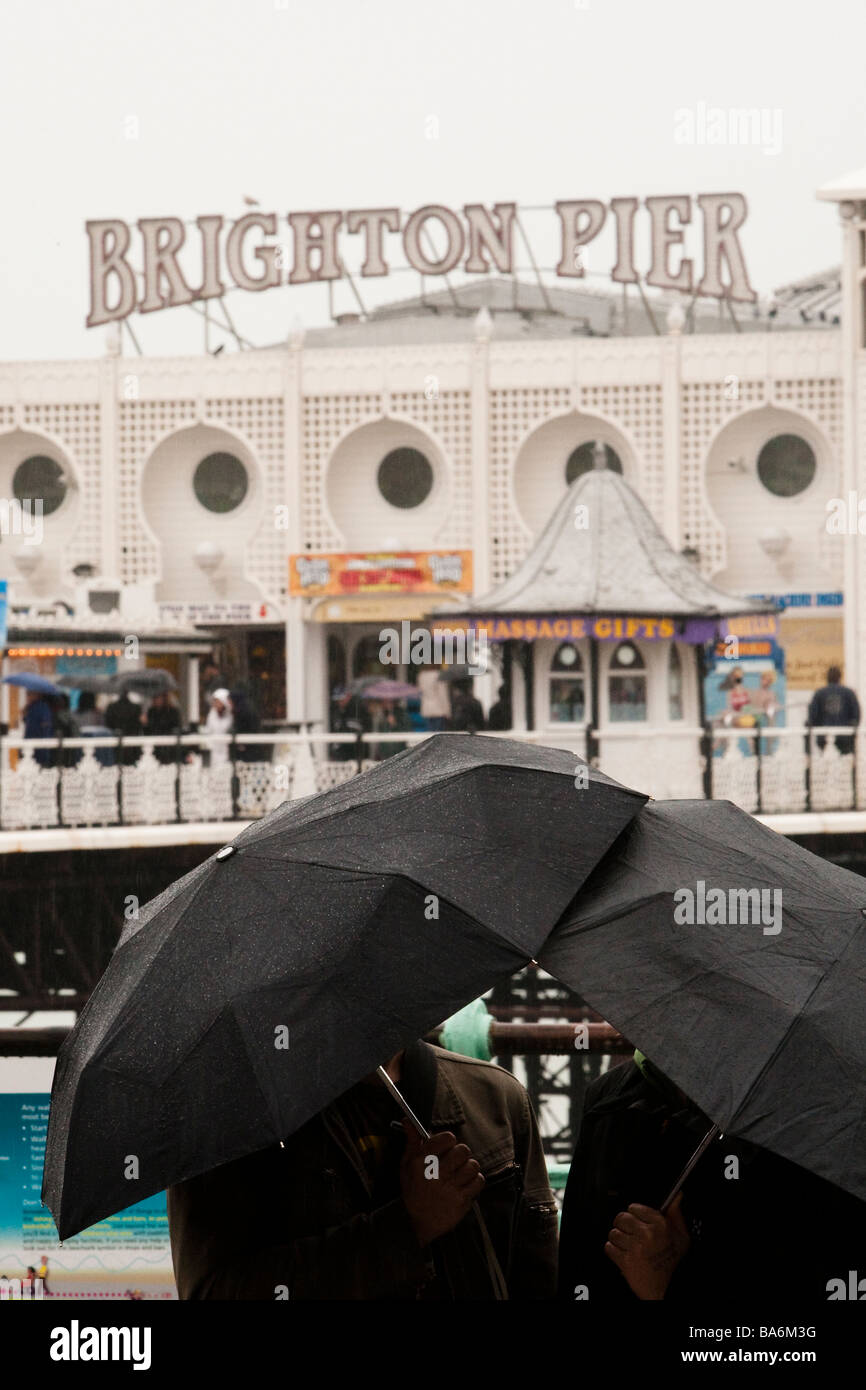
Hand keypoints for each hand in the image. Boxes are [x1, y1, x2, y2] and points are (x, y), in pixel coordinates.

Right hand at [399, 1123, 483, 1247]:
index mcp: (421, 1161)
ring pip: (473, 1166)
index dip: (449, 1141)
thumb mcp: (407, 1164)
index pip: (447, 1138)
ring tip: (460, 1174)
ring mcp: (449, 1188)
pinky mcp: (461, 1201)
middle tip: (455, 1162)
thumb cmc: (413, 1189)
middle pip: (463, 1150)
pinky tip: (465, 1185)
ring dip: (469, 1168)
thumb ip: (412, 1141)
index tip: (446, 1148)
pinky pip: (478, 1182)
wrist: (416, 1222)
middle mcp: (435, 1173)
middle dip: (461, 1154)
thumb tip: (408, 1120)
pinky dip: (475, 1182)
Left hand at [604, 1192, 690, 1299]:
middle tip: (629, 1233)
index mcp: (660, 1224)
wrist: (668, 1289)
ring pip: (614, 1233)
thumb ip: (676, 1213)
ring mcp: (635, 1247)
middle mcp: (647, 1234)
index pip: (634, 1207)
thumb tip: (677, 1195)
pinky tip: (622, 1254)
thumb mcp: (681, 1236)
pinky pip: (609, 1247)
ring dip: (618, 1240)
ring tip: (627, 1246)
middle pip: (621, 1218)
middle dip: (623, 1226)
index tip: (636, 1220)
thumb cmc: (672, 1262)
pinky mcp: (625, 1261)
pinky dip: (613, 1251)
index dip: (633, 1214)